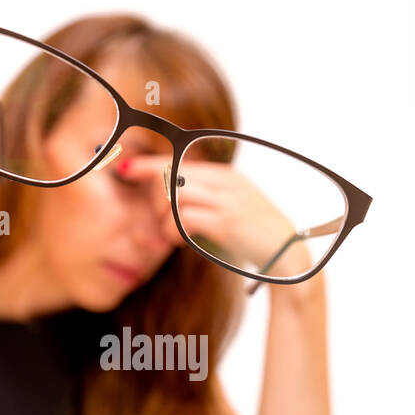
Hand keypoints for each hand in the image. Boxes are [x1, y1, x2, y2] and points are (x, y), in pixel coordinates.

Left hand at [120, 155, 308, 276]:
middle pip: (171, 175)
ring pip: (174, 196)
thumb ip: (207, 198)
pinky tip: (177, 242)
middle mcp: (225, 182)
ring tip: (170, 235)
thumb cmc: (255, 237)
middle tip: (158, 221)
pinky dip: (172, 232)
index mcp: (225, 176)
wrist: (288, 255)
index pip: (179, 160)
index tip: (126, 169)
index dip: (149, 164)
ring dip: (163, 218)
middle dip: (154, 199)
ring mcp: (226, 201)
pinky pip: (183, 219)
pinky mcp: (225, 223)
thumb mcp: (232, 208)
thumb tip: (172, 197)